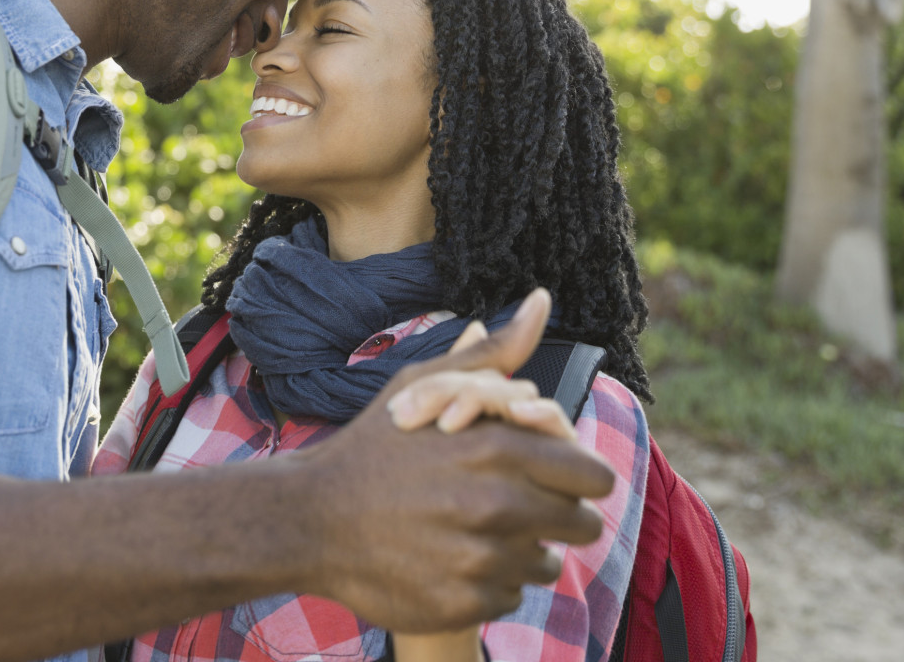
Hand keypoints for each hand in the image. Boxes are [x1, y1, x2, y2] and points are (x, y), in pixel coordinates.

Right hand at [292, 288, 613, 632]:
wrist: (310, 520)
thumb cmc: (376, 444)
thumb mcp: (429, 388)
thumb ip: (496, 355)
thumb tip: (544, 299)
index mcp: (499, 449)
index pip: (593, 477)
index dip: (578, 476)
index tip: (555, 477)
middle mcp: (497, 507)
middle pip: (582, 525)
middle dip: (559, 514)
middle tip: (521, 506)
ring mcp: (481, 561)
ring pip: (547, 564)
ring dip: (524, 550)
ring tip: (477, 531)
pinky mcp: (464, 603)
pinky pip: (511, 594)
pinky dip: (489, 581)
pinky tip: (452, 558)